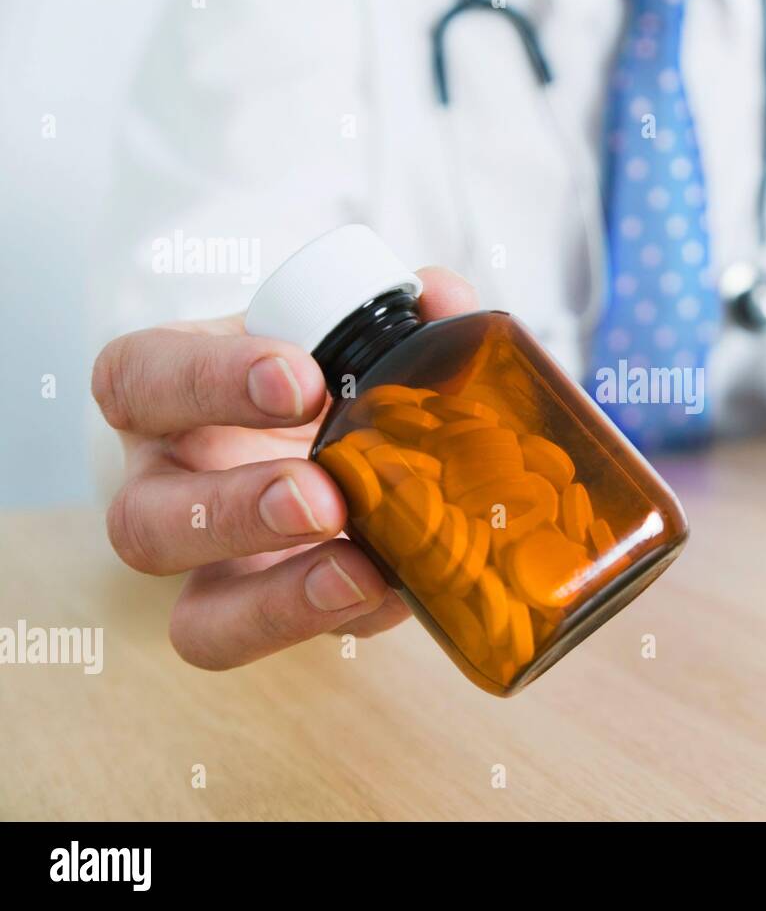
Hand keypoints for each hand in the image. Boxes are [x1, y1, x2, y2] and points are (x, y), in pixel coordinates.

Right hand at [92, 266, 477, 668]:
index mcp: (163, 391)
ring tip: (361, 570)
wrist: (337, 445)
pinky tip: (400, 592)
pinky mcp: (257, 621)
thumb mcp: (341, 331)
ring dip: (280, 600)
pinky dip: (342, 622)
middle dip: (235, 513)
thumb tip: (444, 299)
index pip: (141, 377)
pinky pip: (280, 647)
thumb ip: (395, 311)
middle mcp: (163, 486)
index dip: (210, 381)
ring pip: (195, 616)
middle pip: (144, 519)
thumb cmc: (317, 375)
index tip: (303, 379)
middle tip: (324, 497)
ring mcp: (206, 572)